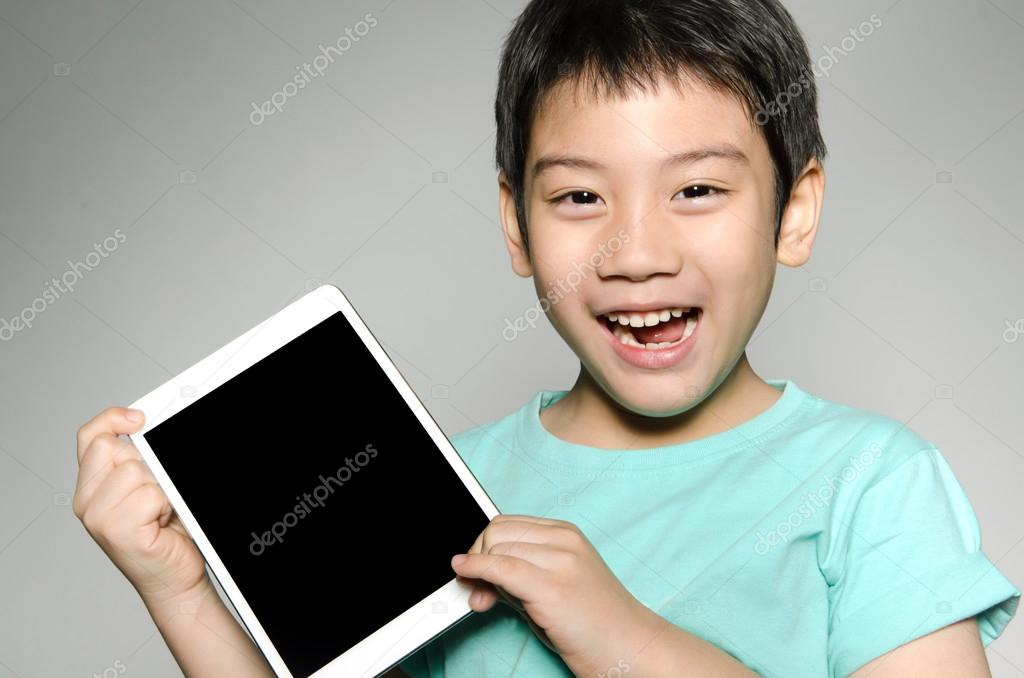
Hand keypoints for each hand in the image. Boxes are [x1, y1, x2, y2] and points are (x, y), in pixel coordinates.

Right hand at [74, 407, 208, 604]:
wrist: (175, 578)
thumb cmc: (165, 534)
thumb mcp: (147, 488)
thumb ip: (138, 462)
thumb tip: (148, 429)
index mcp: (92, 487)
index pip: (91, 436)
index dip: (113, 418)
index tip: (139, 419)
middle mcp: (88, 502)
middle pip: (116, 449)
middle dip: (146, 464)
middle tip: (156, 492)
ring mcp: (100, 518)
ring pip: (136, 471)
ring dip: (160, 487)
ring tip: (161, 511)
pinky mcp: (118, 531)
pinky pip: (151, 495)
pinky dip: (166, 504)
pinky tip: (162, 522)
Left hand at [450, 514, 659, 675]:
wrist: (629, 646)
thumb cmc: (593, 621)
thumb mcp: (554, 583)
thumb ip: (519, 571)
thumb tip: (475, 570)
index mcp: (565, 533)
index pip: (507, 524)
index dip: (484, 547)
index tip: (475, 569)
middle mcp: (564, 540)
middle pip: (496, 532)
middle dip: (478, 558)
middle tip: (477, 590)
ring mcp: (560, 561)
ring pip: (496, 549)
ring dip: (479, 573)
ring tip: (485, 601)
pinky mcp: (552, 587)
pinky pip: (500, 567)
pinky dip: (476, 569)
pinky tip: (465, 575)